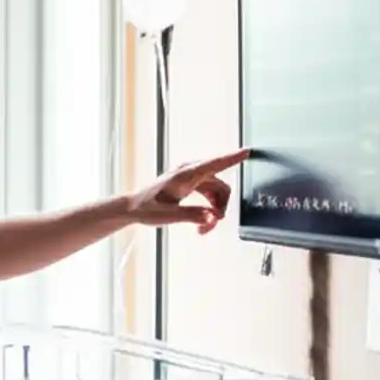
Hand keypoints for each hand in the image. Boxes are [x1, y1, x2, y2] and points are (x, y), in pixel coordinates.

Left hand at [127, 148, 249, 234]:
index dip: (231, 158)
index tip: (246, 151)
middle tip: (212, 224)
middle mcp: (189, 172)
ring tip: (203, 228)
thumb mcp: (168, 215)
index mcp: (184, 175)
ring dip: (214, 211)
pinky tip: (201, 223)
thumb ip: (191, 216)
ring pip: (217, 193)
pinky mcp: (190, 184)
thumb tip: (212, 216)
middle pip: (221, 186)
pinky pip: (209, 195)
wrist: (133, 208)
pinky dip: (209, 209)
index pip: (213, 164)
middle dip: (221, 206)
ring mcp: (191, 178)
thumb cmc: (145, 209)